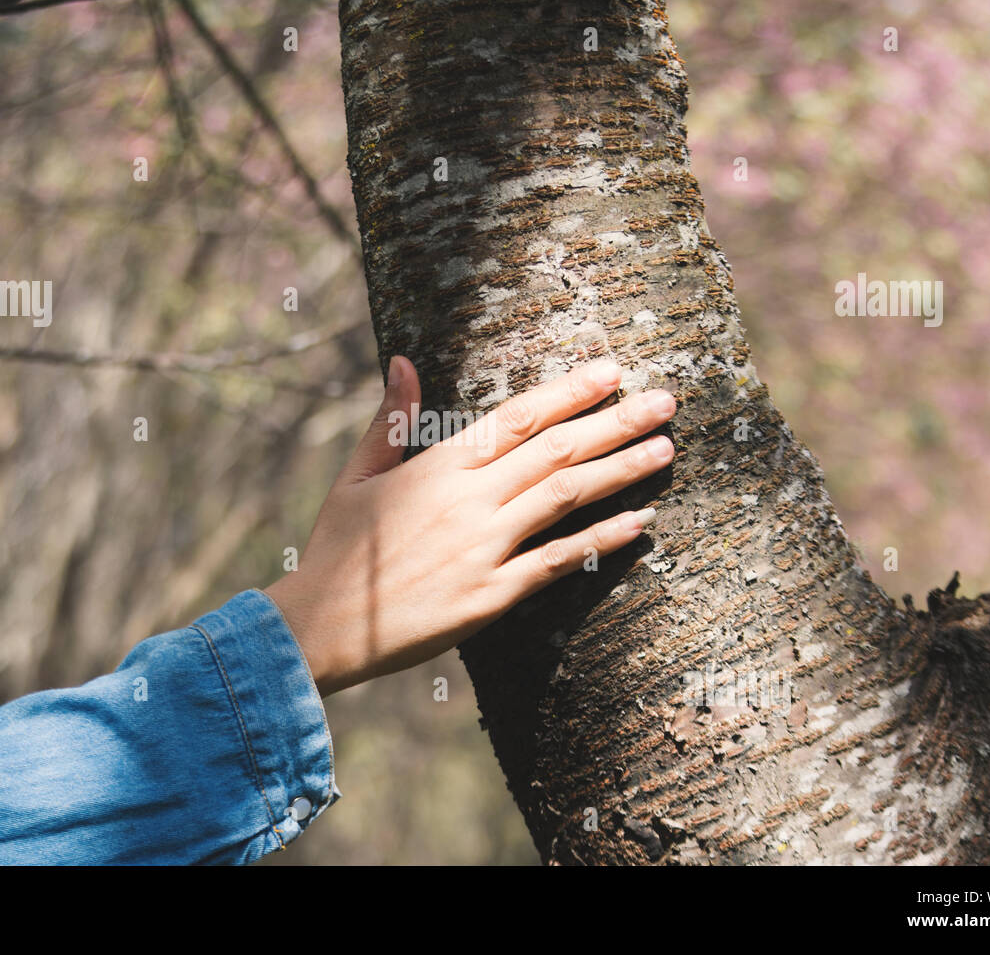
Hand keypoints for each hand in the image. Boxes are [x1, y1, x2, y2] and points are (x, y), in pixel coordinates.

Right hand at [263, 355, 675, 694]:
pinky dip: (601, 540)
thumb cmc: (337, 550)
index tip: (611, 371)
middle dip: (616, 422)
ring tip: (665, 450)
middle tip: (665, 401)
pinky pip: (558, 561)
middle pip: (556, 450)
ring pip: (566, 497)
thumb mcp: (357, 477)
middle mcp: (468, 501)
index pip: (516, 417)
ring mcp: (484, 548)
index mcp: (436, 466)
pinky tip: (639, 522)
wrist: (323, 627)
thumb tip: (404, 362)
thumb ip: (391, 420)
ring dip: (621, 471)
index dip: (569, 392)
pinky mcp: (493, 595)